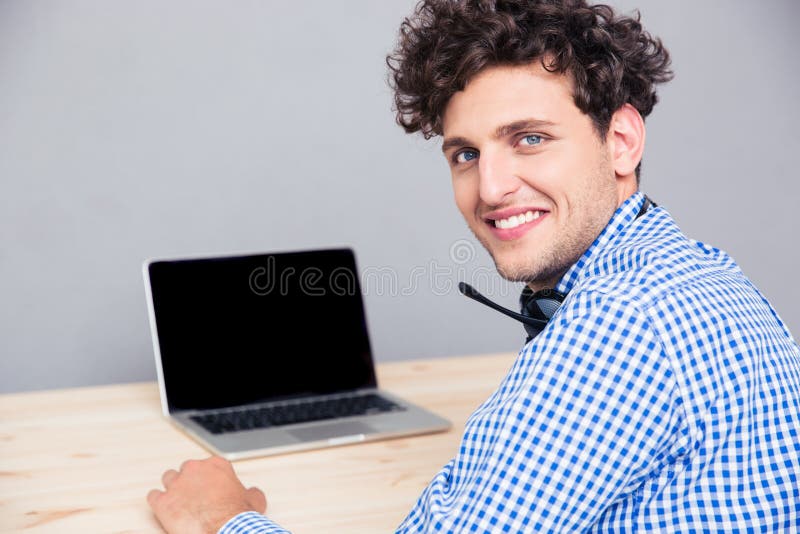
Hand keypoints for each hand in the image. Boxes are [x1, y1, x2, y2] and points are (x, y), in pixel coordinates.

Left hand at [147, 456, 266, 533]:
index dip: (208, 477)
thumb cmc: (237, 515)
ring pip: (168, 478)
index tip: (210, 487)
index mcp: (216, 465)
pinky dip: (157, 501)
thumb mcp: (254, 500)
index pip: (207, 465)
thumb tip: (252, 493)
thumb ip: (250, 492)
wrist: (225, 530)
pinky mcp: (162, 501)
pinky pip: (153, 495)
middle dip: (190, 481)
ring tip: (177, 500)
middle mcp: (194, 469)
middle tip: (195, 495)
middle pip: (186, 469)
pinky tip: (163, 507)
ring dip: (172, 488)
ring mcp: (176, 484)